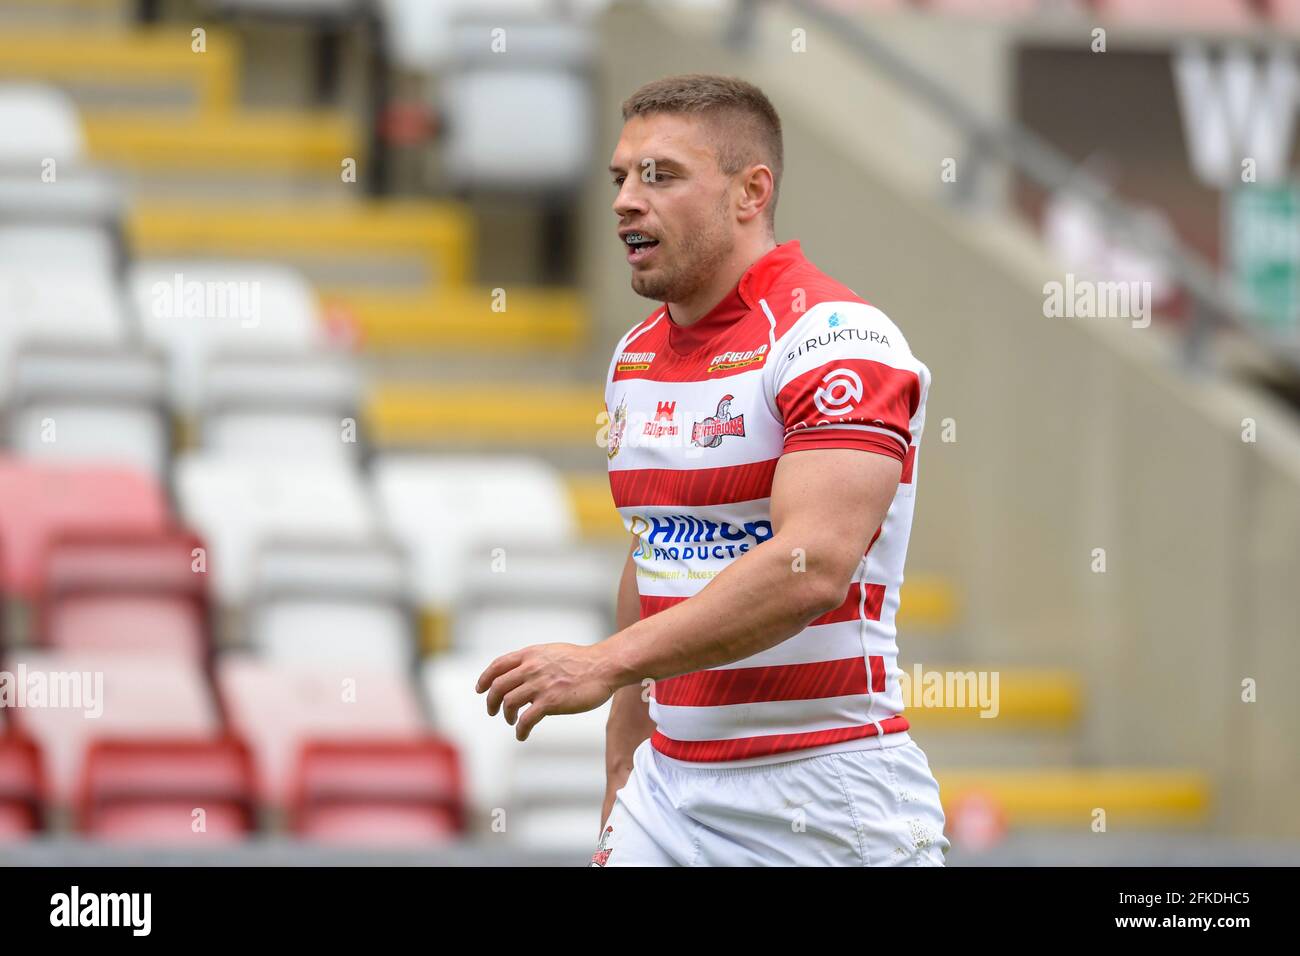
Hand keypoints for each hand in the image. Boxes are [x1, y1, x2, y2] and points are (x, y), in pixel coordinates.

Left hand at [475, 643, 619, 740]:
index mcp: (531, 655)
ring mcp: (540, 685)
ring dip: (506, 715)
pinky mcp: (550, 702)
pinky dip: (520, 730)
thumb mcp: (553, 652)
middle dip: (491, 701)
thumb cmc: (583, 661)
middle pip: (498, 686)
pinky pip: (526, 719)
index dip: (485, 678)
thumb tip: (523, 672)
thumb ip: (536, 661)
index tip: (480, 689)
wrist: (604, 666)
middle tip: (492, 711)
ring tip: (511, 721)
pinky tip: (522, 734)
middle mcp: (531, 668)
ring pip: (508, 703)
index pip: (498, 666)